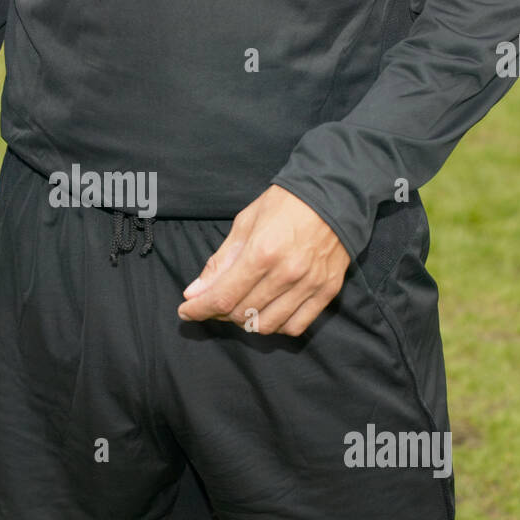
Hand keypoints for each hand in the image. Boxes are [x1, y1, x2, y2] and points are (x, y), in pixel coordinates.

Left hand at [177, 184, 350, 336]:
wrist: (334, 193)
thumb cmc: (285, 204)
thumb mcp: (244, 223)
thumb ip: (220, 262)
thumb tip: (195, 292)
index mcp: (261, 252)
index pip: (222, 297)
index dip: (199, 310)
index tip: (186, 311)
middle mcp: (286, 273)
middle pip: (241, 313)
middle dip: (219, 312)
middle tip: (214, 301)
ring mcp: (309, 285)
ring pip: (267, 325)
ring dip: (246, 321)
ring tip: (240, 305)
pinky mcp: (327, 291)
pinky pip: (295, 326)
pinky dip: (276, 325)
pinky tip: (267, 312)